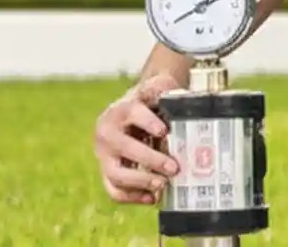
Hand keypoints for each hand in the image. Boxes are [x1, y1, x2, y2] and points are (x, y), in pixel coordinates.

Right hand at [94, 73, 181, 203]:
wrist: (135, 107)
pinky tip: (152, 198)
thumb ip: (166, 91)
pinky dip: (131, 197)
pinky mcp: (107, 171)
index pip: (133, 113)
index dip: (147, 122)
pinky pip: (113, 190)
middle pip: (123, 147)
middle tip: (174, 167)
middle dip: (150, 159)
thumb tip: (184, 103)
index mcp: (121, 109)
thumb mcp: (159, 88)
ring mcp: (104, 155)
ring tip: (163, 184)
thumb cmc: (152, 101)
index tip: (164, 131)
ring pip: (115, 173)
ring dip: (140, 182)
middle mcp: (107, 132)